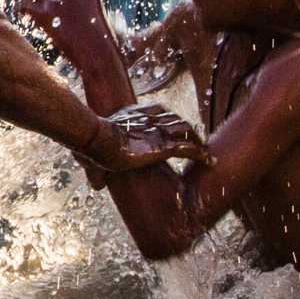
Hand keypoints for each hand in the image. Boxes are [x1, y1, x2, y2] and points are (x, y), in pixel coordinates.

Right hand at [81, 102, 207, 175]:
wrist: (96, 140)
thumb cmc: (90, 147)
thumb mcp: (92, 160)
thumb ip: (96, 173)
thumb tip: (96, 186)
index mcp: (134, 116)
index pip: (159, 112)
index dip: (169, 120)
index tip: (174, 129)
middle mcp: (149, 121)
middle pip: (176, 120)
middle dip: (188, 130)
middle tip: (196, 141)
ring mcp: (159, 132)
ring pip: (187, 131)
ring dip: (197, 141)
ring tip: (205, 153)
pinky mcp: (164, 146)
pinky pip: (189, 148)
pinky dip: (201, 154)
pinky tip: (209, 161)